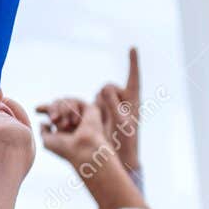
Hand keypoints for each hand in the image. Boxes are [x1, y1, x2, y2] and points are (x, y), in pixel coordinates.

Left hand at [37, 97, 107, 165]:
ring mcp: (81, 115)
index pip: (53, 113)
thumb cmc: (65, 148)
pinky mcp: (90, 110)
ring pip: (64, 102)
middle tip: (54, 119)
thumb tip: (43, 122)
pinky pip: (75, 101)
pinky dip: (71, 109)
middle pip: (56, 104)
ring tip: (65, 125)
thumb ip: (43, 131)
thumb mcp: (47, 141)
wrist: (83, 149)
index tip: (36, 109)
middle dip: (53, 110)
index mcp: (63, 128)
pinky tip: (75, 121)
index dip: (44, 108)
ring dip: (63, 112)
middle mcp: (71, 120)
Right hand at [94, 46, 140, 177]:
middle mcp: (121, 102)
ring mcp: (109, 107)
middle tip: (107, 116)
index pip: (133, 78)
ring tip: (99, 122)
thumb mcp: (122, 124)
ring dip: (95, 106)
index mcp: (133, 101)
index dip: (133, 63)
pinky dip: (81, 108)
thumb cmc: (124, 144)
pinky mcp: (98, 114)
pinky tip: (75, 118)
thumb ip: (113, 104)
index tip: (133, 48)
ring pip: (97, 96)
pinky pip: (89, 104)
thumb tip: (103, 86)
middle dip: (105, 99)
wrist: (117, 160)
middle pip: (108, 88)